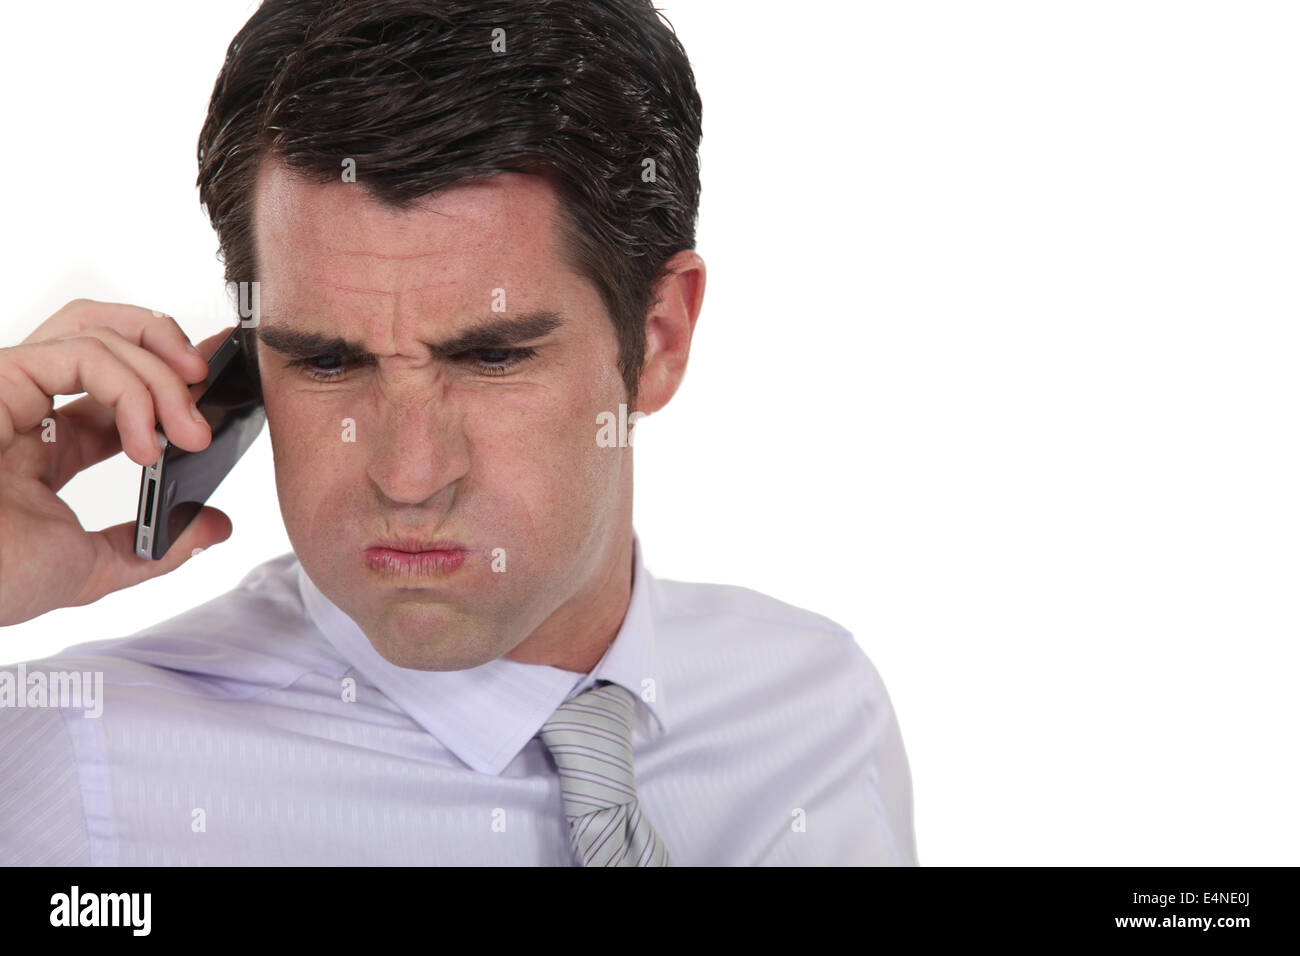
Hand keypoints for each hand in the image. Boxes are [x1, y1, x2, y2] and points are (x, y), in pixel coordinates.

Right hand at [0, 299, 235, 626]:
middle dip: (172, 354)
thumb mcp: (90, 569)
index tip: (224, 386)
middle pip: (106, 333)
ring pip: (98, 331)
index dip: (176, 379)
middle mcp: (25, 406)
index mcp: (43, 444)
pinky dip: (131, 386)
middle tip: (208, 404)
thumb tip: (214, 526)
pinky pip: (80, 351)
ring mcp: (6, 387)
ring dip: (162, 375)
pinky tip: (147, 441)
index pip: (118, 387)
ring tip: (188, 431)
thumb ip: (154, 546)